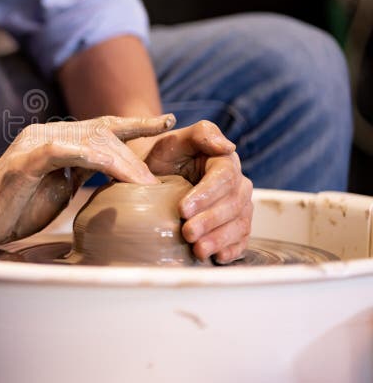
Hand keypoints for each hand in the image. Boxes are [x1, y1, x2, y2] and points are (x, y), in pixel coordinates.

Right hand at [0, 114, 175, 250]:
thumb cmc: (17, 207)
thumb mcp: (59, 186)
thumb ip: (81, 172)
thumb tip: (113, 171)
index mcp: (56, 139)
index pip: (102, 125)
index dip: (136, 124)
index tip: (166, 121)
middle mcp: (46, 133)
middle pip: (103, 132)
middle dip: (138, 146)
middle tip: (160, 172)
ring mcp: (36, 143)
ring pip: (90, 140)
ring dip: (122, 161)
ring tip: (145, 182)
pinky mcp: (27, 159)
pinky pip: (65, 152)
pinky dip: (93, 159)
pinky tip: (115, 170)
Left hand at [129, 121, 252, 263]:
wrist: (153, 173)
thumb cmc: (162, 155)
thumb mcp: (173, 139)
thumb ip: (201, 135)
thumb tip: (228, 146)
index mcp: (225, 161)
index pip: (224, 178)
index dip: (206, 195)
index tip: (182, 209)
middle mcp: (237, 184)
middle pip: (234, 204)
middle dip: (211, 221)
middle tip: (187, 233)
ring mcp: (238, 206)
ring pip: (240, 224)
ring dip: (220, 239)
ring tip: (198, 250)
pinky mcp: (234, 225)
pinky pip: (241, 239)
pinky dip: (232, 250)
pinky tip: (218, 258)